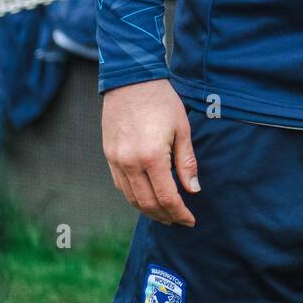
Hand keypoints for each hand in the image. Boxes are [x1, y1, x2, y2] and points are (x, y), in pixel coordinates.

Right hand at [102, 79, 198, 226]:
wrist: (131, 81)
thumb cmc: (162, 102)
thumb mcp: (182, 129)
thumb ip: (186, 162)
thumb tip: (193, 189)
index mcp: (152, 157)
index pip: (167, 197)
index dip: (180, 212)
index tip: (190, 220)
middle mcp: (130, 163)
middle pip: (147, 203)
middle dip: (165, 216)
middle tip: (179, 221)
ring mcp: (116, 160)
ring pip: (131, 197)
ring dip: (148, 210)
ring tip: (164, 214)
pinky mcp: (108, 155)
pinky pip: (120, 185)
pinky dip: (134, 197)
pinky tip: (146, 198)